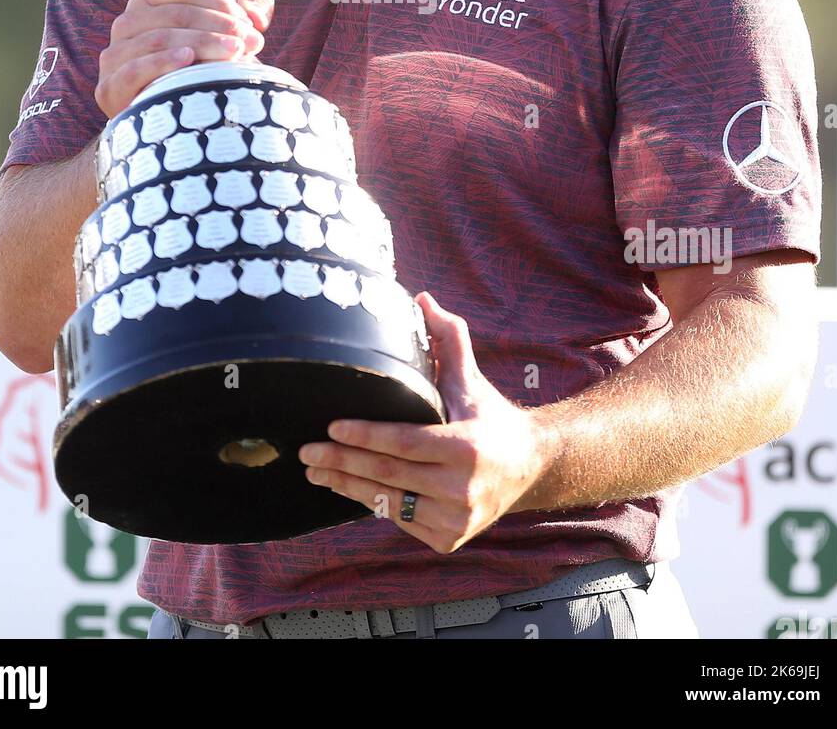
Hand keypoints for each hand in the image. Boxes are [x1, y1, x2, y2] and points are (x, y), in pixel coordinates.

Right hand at [95, 0, 273, 118]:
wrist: (175, 123)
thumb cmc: (207, 69)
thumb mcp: (231, 36)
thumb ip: (249, 12)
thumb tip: (256, 5)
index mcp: (150, 0)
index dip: (219, 0)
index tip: (247, 20)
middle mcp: (127, 22)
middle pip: (175, 12)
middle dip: (218, 25)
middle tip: (249, 40)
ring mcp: (115, 54)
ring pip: (159, 37)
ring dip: (201, 42)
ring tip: (234, 52)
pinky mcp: (110, 86)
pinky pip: (135, 67)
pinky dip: (163, 61)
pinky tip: (189, 60)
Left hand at [298, 292, 555, 552]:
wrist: (529, 467)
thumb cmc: (490, 417)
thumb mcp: (471, 378)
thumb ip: (449, 337)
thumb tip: (422, 298)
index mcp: (467, 447)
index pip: (404, 442)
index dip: (364, 435)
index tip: (331, 426)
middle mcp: (462, 488)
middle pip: (388, 474)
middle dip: (341, 461)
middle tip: (307, 450)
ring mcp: (455, 519)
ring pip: (387, 502)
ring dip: (346, 485)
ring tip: (316, 469)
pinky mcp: (448, 539)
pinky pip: (398, 519)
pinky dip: (370, 502)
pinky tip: (346, 487)